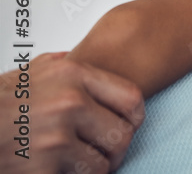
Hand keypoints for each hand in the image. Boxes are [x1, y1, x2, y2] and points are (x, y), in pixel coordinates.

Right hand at [0, 52, 143, 172]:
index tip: (128, 125)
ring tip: (78, 163)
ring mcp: (57, 138)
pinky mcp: (44, 168)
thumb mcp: (26, 73)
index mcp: (72, 76)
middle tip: (104, 153)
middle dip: (114, 149)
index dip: (134, 117)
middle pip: (122, 135)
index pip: (131, 98)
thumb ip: (56, 65)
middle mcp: (69, 103)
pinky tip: (58, 170)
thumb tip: (74, 58)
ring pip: (103, 164)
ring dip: (93, 168)